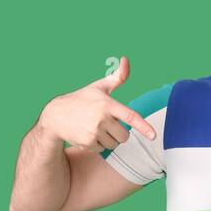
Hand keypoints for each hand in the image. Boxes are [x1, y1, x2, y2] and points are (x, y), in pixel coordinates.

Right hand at [38, 56, 156, 151]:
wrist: (56, 115)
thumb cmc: (82, 99)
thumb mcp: (99, 87)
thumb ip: (117, 77)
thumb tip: (126, 60)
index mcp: (107, 104)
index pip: (130, 116)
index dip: (143, 127)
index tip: (153, 135)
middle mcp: (102, 118)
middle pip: (125, 136)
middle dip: (119, 133)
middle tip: (106, 124)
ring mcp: (94, 131)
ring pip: (114, 144)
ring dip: (108, 139)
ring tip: (95, 127)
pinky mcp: (88, 142)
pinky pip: (103, 150)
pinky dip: (98, 144)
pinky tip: (87, 133)